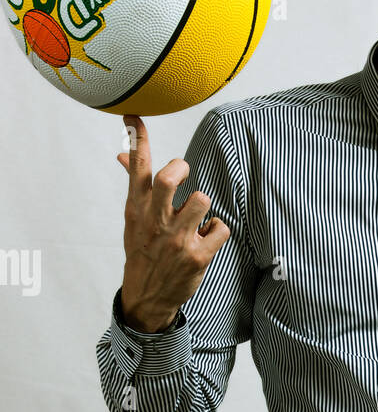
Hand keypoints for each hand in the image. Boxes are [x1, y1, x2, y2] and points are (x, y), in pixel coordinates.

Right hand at [116, 113, 229, 332]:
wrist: (147, 295)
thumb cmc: (144, 249)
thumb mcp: (134, 218)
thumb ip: (135, 184)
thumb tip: (123, 152)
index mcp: (138, 208)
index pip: (137, 168)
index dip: (137, 140)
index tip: (134, 117)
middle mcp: (155, 221)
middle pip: (168, 179)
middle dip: (180, 168)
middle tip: (182, 173)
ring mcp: (176, 239)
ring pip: (202, 200)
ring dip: (203, 206)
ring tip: (196, 218)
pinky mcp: (197, 256)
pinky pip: (219, 227)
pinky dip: (216, 231)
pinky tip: (206, 239)